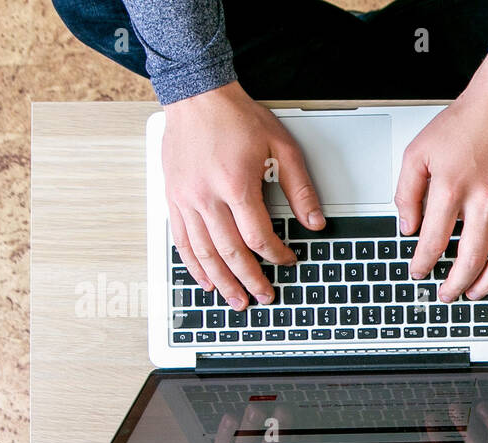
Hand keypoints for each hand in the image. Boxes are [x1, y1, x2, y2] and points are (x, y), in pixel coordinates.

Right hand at [163, 82, 323, 311]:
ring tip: (236, 300)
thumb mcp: (282, 148)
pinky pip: (182, 240)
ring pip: (204, 252)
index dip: (276, 254)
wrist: (197, 96)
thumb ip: (300, 189)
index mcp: (235, 185)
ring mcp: (185, 198)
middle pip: (230, 251)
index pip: (258, 236)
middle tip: (264, 296)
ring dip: (222, 281)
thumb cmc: (237, 118)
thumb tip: (315, 222)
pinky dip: (194, 264)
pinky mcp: (172, 197)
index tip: (288, 259)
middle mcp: (206, 196)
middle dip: (250, 279)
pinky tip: (205, 280)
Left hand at [396, 55, 487, 302]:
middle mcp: (484, 199)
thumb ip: (406, 191)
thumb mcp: (418, 151)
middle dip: (454, 284)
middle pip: (470, 259)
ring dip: (487, 283)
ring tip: (475, 293)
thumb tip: (407, 226)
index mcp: (452, 188)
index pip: (434, 241)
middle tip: (446, 294)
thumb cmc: (464, 123)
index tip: (418, 271)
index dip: (423, 263)